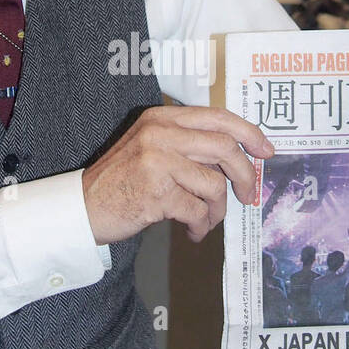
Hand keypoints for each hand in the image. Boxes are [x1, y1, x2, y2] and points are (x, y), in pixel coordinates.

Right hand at [82, 104, 272, 244]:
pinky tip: (192, 232)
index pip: (218, 117)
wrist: (83, 207)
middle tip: (248, 195)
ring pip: (215, 185)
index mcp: (162, 117)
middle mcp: (160, 134)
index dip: (249, 133)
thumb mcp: (151, 147)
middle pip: (225, 148)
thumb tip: (238, 158)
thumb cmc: (122, 180)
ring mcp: (157, 162)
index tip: (265, 151)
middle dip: (245, 175)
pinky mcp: (156, 193)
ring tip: (204, 221)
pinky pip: (198, 211)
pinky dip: (202, 226)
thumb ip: (188, 144)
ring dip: (217, 210)